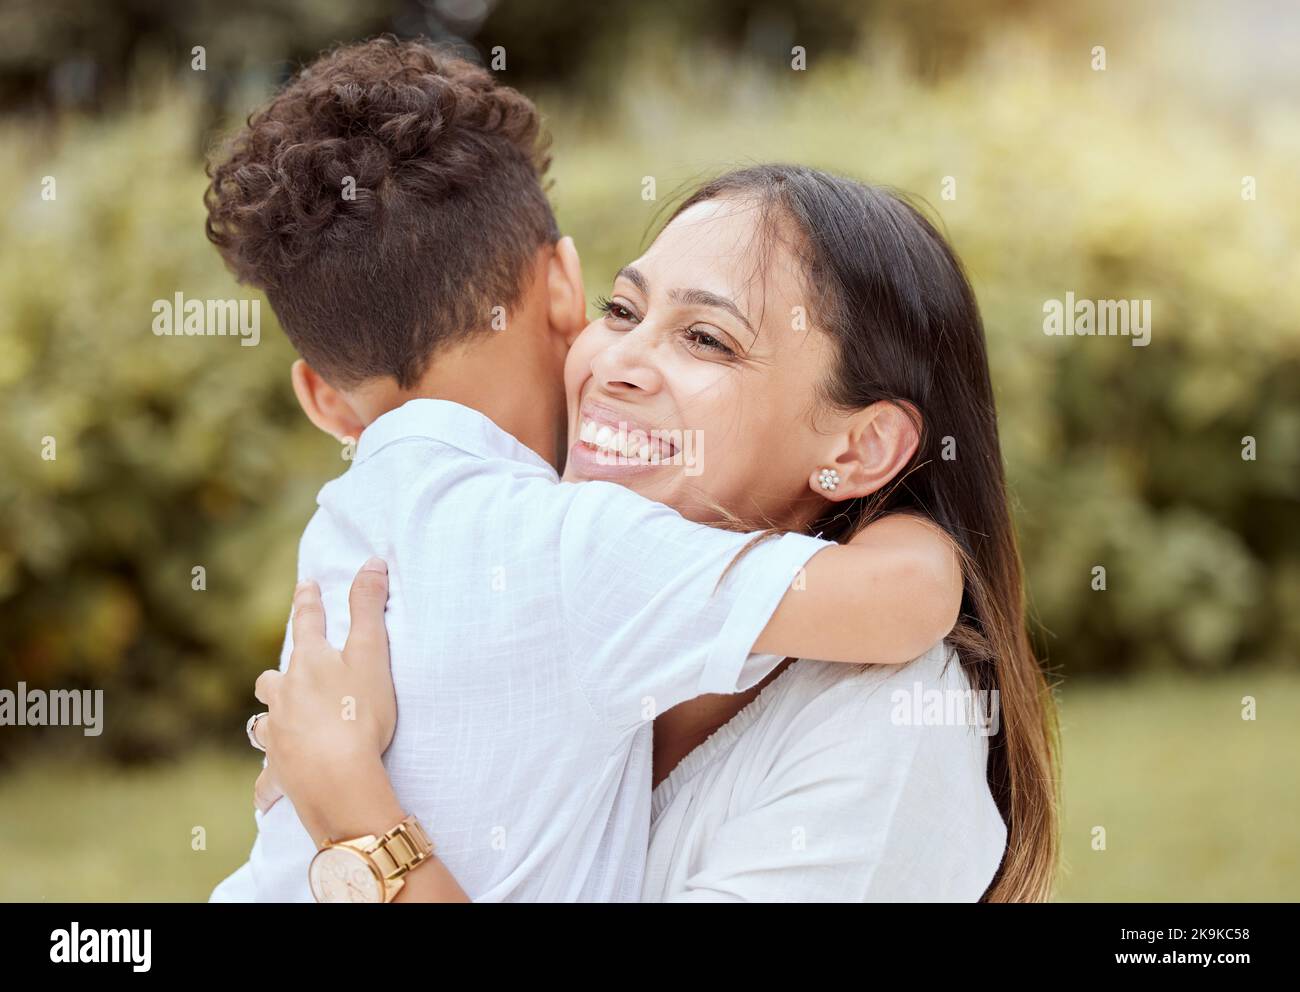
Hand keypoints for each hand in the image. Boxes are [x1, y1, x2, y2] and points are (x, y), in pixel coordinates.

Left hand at [251, 557, 396, 830]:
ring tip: (276, 725)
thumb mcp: (372, 654)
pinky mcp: (280, 773)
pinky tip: (265, 795)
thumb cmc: (359, 713)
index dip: (308, 603)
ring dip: (270, 721)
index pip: (307, 624)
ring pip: (263, 723)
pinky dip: (267, 783)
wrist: (339, 777)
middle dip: (278, 675)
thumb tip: (372, 562)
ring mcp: (278, 734)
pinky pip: (268, 779)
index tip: (306, 586)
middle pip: (271, 679)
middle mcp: (284, 696)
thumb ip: (369, 608)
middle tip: (286, 676)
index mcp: (308, 664)